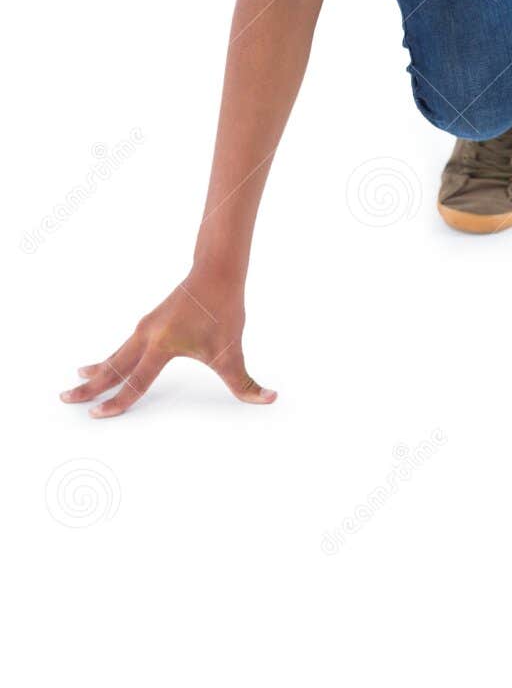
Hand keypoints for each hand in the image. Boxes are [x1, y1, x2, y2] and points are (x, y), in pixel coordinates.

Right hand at [59, 271, 276, 418]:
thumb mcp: (233, 350)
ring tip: (76, 380)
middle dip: (90, 386)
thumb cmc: (223, 309)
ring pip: (115, 355)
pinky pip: (124, 345)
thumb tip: (270, 398)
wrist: (217, 272)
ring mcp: (146, 327)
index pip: (135, 382)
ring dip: (95, 370)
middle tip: (66, 399)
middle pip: (112, 367)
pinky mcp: (150, 322)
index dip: (117, 402)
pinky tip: (102, 362)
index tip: (98, 415)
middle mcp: (147, 336)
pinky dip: (109, 358)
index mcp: (162, 345)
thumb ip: (246, 382)